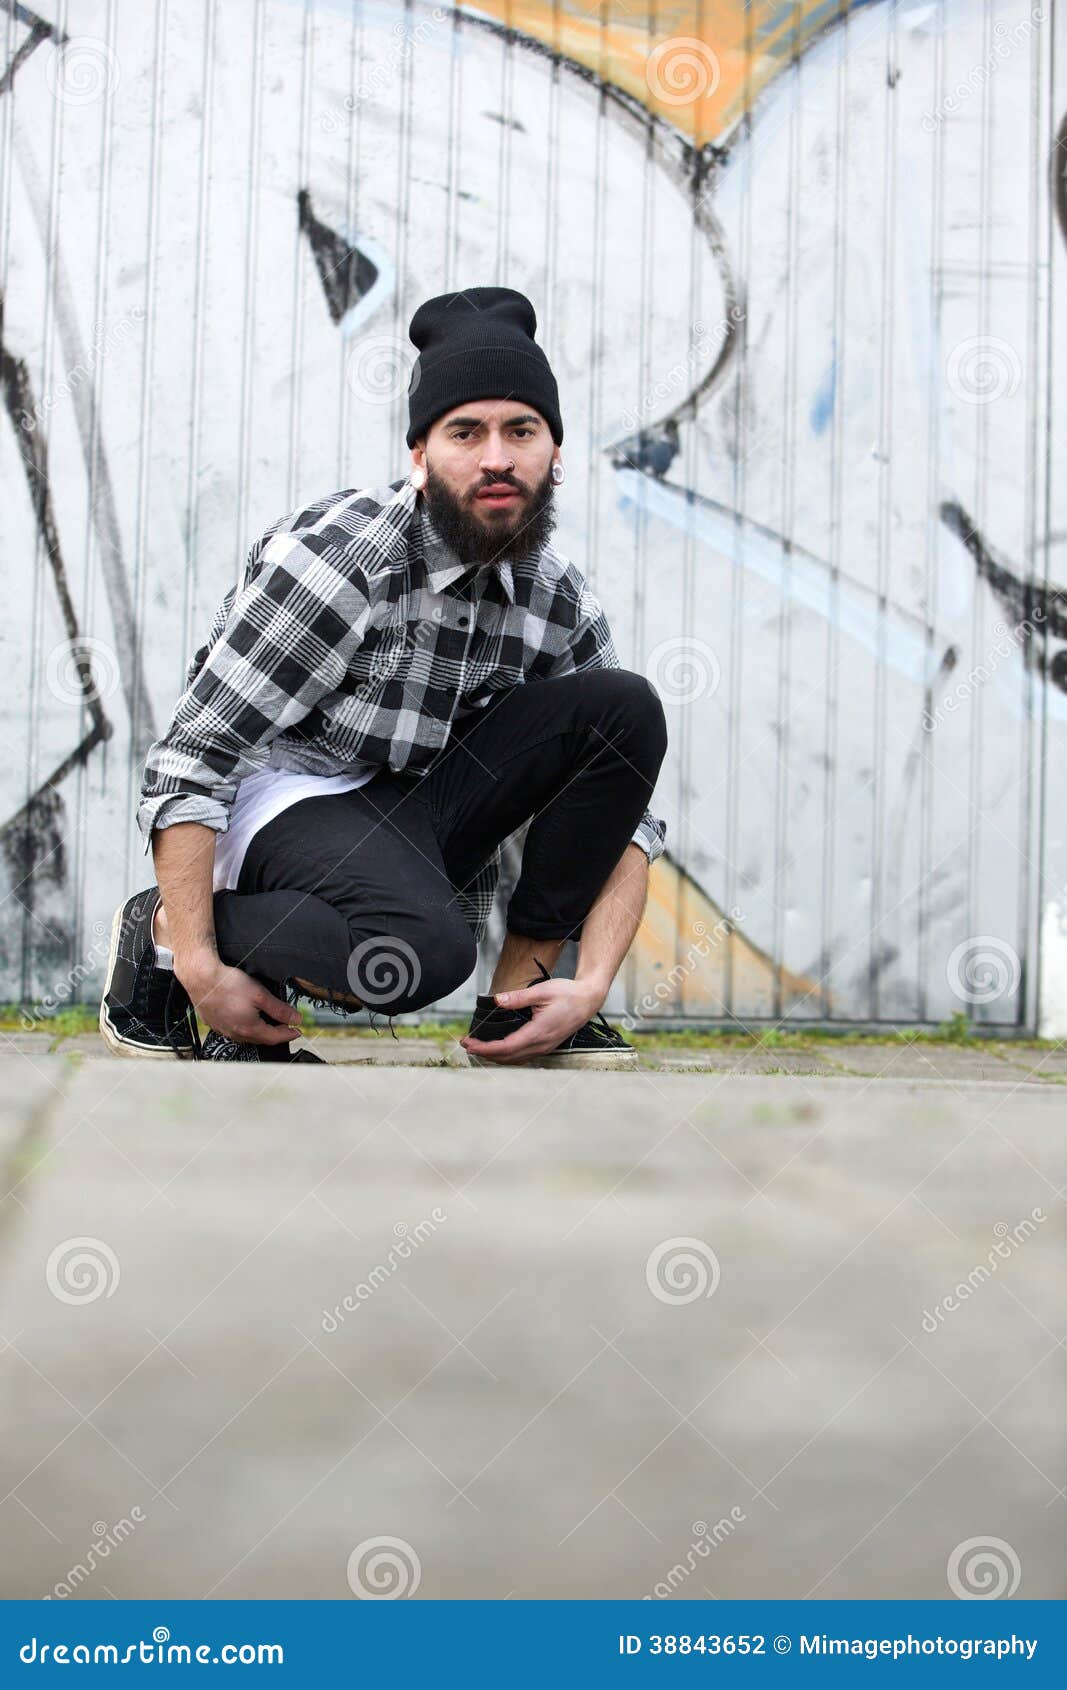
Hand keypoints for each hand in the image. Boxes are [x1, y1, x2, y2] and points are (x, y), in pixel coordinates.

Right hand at [177, 956, 301, 1046]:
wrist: (201, 978)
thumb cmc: (228, 984)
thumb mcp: (261, 995)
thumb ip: (279, 1010)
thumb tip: (295, 1019)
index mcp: (249, 1028)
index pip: (274, 1038)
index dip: (288, 1034)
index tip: (297, 1031)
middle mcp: (235, 1034)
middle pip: (260, 1039)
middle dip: (275, 1034)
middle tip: (286, 1028)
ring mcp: (222, 1029)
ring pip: (246, 1036)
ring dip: (259, 1032)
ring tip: (268, 1025)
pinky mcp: (213, 1023)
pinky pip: (232, 1031)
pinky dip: (243, 1028)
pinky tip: (245, 1020)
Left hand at [459, 977, 601, 1064]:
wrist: (588, 1000)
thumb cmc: (567, 993)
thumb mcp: (542, 991)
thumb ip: (518, 997)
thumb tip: (497, 1000)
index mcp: (538, 1032)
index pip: (505, 1047)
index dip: (485, 1048)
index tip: (469, 1043)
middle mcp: (541, 1044)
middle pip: (508, 1057)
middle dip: (485, 1053)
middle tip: (467, 1045)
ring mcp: (545, 1047)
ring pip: (516, 1059)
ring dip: (495, 1056)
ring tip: (478, 1049)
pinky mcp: (547, 1046)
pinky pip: (524, 1057)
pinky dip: (508, 1056)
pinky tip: (500, 1050)